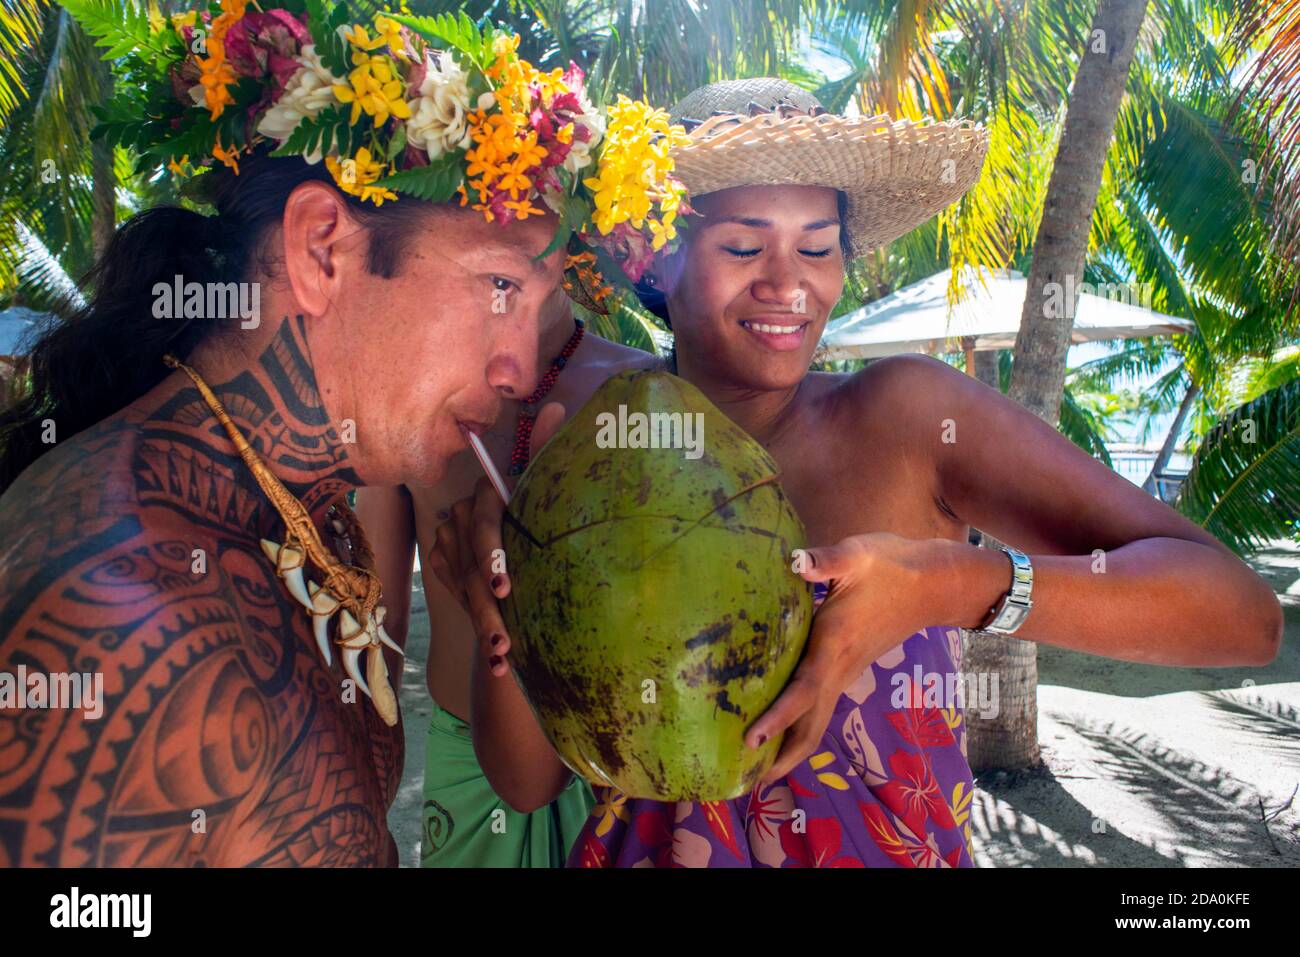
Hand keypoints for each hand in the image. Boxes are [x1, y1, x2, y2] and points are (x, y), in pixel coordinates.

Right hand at [424, 402, 566, 676]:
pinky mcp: (443, 567)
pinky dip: (479, 633)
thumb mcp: (546, 490)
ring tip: (504, 658)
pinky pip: (458, 601)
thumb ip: (546, 447)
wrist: (521, 561)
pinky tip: (495, 666)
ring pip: (464, 591)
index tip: (504, 589)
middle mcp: (459, 517)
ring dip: (486, 628)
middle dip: (488, 608)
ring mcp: (446, 543)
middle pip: (471, 568)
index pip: (484, 526)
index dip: (491, 557)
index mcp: (485, 497)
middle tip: (507, 642)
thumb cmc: (541, 520)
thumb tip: (559, 405)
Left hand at [746, 533, 964, 786]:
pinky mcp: (849, 668)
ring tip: (758, 769)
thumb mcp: (858, 555)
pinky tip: (781, 726)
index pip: (803, 691)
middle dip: (782, 757)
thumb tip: (794, 560)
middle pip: (811, 726)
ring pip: (818, 721)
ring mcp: (848, 673)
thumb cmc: (893, 565)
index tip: (751, 740)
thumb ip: (826, 560)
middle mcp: (841, 669)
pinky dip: (800, 725)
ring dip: (790, 747)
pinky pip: (821, 707)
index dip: (777, 717)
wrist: (935, 582)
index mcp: (836, 646)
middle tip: (747, 782)